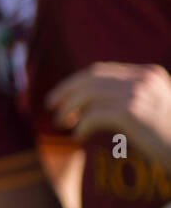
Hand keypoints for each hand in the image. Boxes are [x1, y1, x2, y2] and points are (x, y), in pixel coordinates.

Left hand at [48, 61, 170, 167]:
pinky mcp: (135, 113)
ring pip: (90, 95)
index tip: (60, 95)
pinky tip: (78, 135)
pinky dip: (83, 124)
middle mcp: (144, 79)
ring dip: (70, 109)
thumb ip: (132, 100)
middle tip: (51, 106)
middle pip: (91, 78)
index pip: (101, 71)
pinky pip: (96, 114)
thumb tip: (92, 104)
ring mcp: (140, 94)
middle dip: (67, 91)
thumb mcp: (155, 111)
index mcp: (149, 74)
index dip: (76, 82)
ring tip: (62, 123)